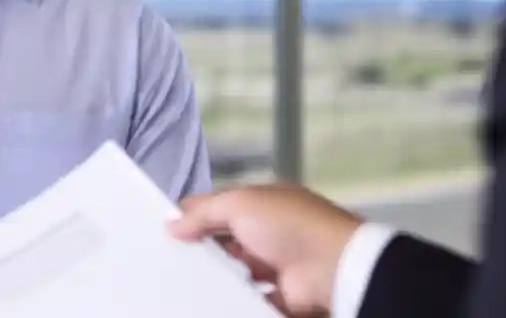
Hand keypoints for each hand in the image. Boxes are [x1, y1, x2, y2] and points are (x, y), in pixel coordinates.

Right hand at [167, 184, 361, 316]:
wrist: (334, 267)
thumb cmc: (291, 225)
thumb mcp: (239, 203)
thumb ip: (203, 212)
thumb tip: (174, 224)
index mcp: (263, 204)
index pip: (222, 209)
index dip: (197, 218)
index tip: (170, 231)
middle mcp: (271, 233)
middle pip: (227, 243)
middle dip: (205, 250)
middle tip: (176, 260)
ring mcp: (278, 267)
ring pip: (237, 274)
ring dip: (219, 278)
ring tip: (190, 283)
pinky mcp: (282, 297)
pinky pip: (252, 300)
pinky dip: (236, 302)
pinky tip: (214, 301)